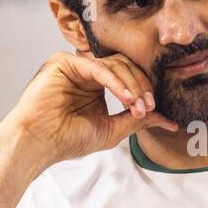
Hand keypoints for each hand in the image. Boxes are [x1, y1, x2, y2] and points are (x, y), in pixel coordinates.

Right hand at [9, 51, 177, 163]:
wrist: (38, 144)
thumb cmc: (67, 139)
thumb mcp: (111, 130)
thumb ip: (138, 120)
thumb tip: (168, 120)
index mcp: (96, 85)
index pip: (128, 77)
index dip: (144, 91)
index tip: (156, 112)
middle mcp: (86, 72)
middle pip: (125, 67)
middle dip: (142, 87)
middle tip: (149, 108)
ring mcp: (74, 65)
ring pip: (114, 64)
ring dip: (132, 86)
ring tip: (138, 107)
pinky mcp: (63, 62)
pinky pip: (97, 67)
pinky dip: (116, 83)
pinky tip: (127, 98)